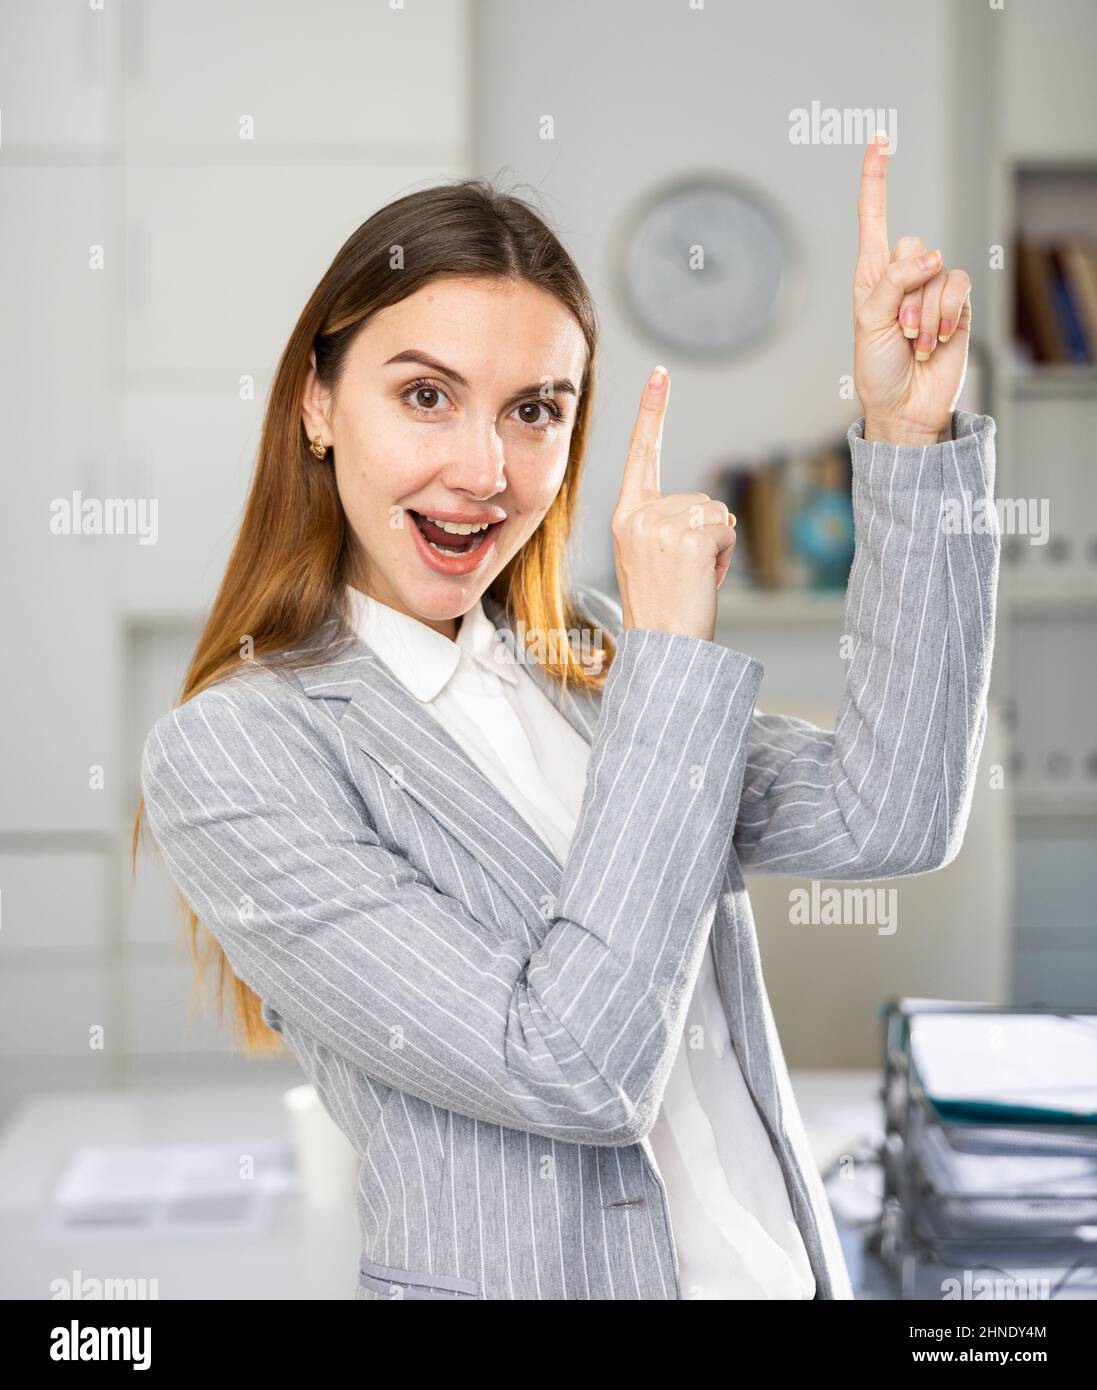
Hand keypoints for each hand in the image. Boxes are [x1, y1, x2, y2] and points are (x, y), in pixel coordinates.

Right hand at [612, 366, 737, 641]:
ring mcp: (658, 525)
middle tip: (685, 576)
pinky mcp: (684, 537)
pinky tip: (703, 580)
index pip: (642, 455)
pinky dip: (725, 557)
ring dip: (718, 549)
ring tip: (692, 580)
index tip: (658, 373)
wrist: (663, 650)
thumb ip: (666, 525)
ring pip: (717, 513)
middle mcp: (637, 516)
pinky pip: (726, 529)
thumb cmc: (663, 612)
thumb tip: (714, 516)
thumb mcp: (651, 559)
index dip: (651, 412)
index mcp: (625, 517)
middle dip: (708, 536)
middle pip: (700, 499)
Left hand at [853, 131, 971, 444]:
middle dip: (904, 292)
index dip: (875, 179)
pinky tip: (936, 340)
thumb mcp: (868, 324)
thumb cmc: (877, 368)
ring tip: (914, 343)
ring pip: (936, 270)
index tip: (878, 139)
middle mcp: (902, 275)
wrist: (905, 406)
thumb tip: (930, 257)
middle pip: (911, 245)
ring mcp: (932, 288)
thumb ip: (893, 283)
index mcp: (870, 275)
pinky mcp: (957, 303)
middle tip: (897, 331)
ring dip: (923, 313)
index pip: (873, 218)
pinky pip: (957, 286)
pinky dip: (944, 314)